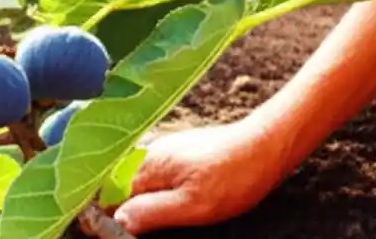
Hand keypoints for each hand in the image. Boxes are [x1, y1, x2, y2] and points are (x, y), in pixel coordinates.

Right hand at [113, 119, 289, 233]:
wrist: (268, 146)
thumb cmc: (235, 176)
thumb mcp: (193, 205)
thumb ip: (151, 212)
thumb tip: (116, 220)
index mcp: (147, 166)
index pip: (107, 197)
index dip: (106, 219)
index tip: (117, 233)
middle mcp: (150, 155)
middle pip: (120, 189)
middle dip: (124, 211)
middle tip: (141, 227)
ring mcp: (166, 152)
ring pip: (138, 184)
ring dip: (141, 204)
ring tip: (160, 217)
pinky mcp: (182, 155)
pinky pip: (156, 177)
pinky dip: (158, 194)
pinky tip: (171, 203)